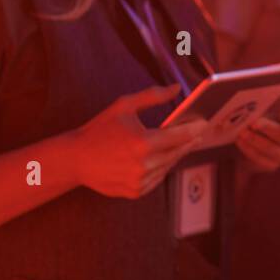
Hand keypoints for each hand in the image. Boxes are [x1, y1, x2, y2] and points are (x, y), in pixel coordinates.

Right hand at [69, 84, 209, 197]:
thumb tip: (176, 88)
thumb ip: (152, 96)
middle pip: (177, 152)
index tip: (204, 123)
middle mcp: (143, 165)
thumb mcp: (124, 106)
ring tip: (181, 144)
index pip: (179, 136)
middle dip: (188, 141)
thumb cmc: (100, 129)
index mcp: (142, 143)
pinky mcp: (135, 192)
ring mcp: (139, 181)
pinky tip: (161, 158)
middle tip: (198, 133)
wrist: (75, 159)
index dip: (194, 129)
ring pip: (168, 166)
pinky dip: (160, 168)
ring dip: (175, 155)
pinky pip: (157, 179)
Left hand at [236, 83, 279, 172]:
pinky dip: (250, 150)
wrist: (244, 135)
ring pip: (274, 151)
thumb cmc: (260, 115)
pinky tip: (240, 141)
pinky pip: (263, 161)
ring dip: (256, 140)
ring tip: (241, 132)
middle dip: (269, 129)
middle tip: (253, 122)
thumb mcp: (270, 104)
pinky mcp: (271, 165)